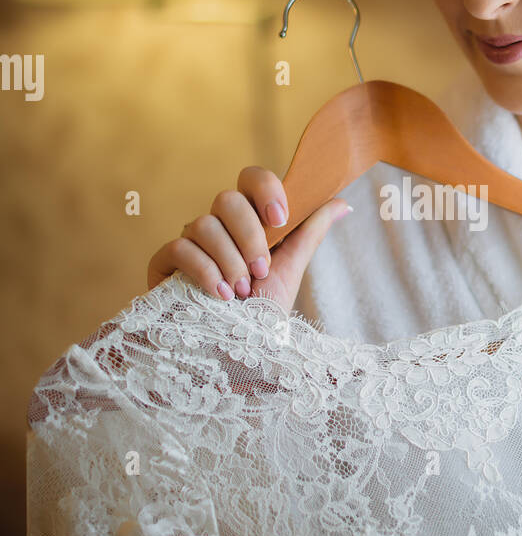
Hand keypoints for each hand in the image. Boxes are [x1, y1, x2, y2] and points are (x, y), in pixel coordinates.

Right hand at [147, 164, 351, 313]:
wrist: (234, 356)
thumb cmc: (261, 315)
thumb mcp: (290, 271)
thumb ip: (310, 232)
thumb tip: (342, 202)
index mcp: (249, 221)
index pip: (251, 179)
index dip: (265, 190)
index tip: (280, 219)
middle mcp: (218, 226)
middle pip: (227, 198)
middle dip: (250, 236)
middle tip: (261, 271)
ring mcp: (190, 243)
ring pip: (203, 224)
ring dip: (230, 261)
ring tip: (242, 292)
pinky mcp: (166, 263)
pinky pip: (180, 247)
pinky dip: (205, 271)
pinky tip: (220, 295)